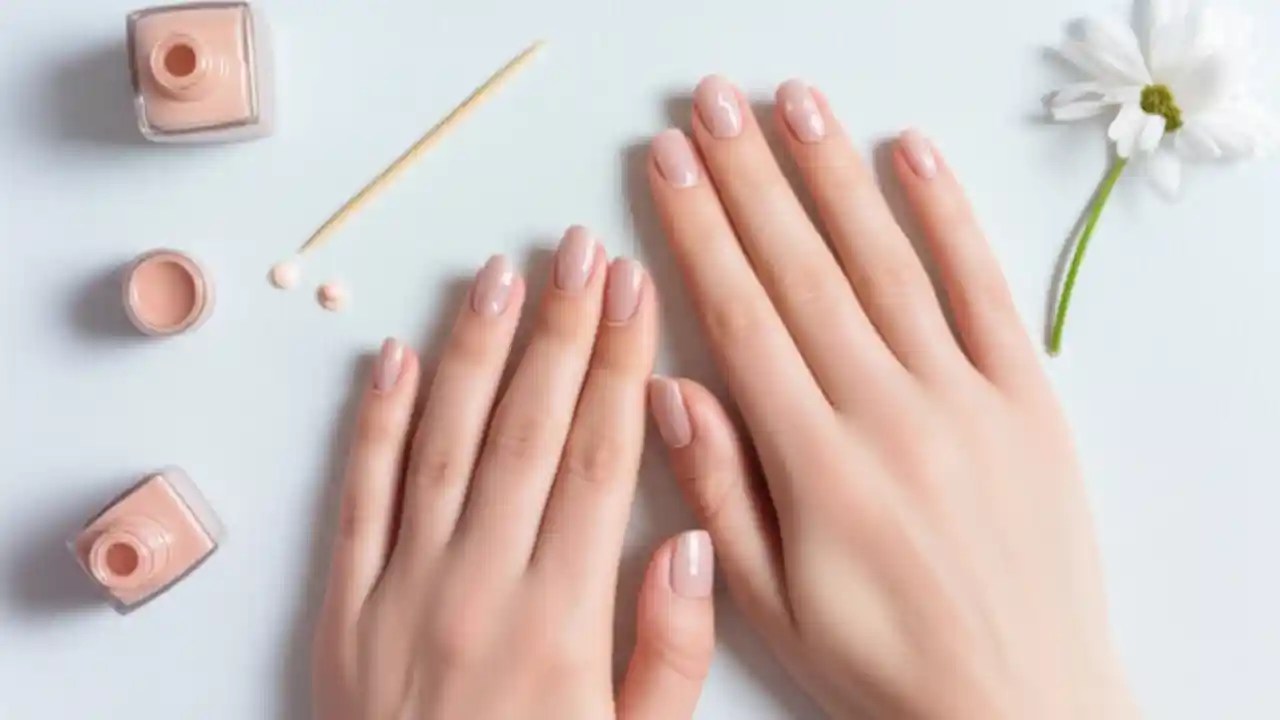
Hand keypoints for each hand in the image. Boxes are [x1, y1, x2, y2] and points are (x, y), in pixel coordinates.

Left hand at [311, 229, 714, 719]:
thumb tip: (685, 544)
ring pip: (442, 442)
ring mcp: (402, 588)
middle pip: (529, 429)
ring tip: (499, 276)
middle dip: (562, 331)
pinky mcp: (344, 606)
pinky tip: (388, 357)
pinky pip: (357, 496)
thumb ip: (665, 653)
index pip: (602, 459)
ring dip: (473, 351)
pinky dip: (371, 421)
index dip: (623, 366)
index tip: (636, 294)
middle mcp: (480, 584)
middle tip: (579, 251)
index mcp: (562, 616)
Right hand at [644, 76, 1137, 718]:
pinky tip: (911, 155)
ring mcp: (966, 400)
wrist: (1021, 708)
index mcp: (817, 465)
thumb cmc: (884, 666)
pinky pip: (986, 292)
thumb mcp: (770, 604)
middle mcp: (889, 415)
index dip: (697, 233)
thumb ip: (718, 490)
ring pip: (886, 263)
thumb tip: (668, 389)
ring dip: (834, 175)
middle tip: (710, 106)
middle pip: (802, 271)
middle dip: (749, 178)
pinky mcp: (1028, 402)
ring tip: (792, 103)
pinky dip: (948, 217)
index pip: (741, 319)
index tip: (668, 168)